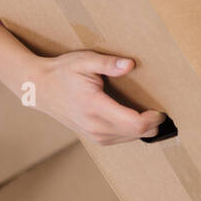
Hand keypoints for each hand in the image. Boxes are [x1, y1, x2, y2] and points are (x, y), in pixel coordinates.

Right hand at [27, 51, 164, 144]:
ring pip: (130, 139)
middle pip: (136, 133)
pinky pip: (121, 139)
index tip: (161, 108)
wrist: (39, 88)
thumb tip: (130, 65)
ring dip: (144, 129)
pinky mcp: (94, 137)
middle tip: (161, 107)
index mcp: (95, 106)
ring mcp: (94, 134)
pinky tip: (135, 118)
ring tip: (151, 112)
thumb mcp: (84, 61)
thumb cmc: (62, 72)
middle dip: (153, 124)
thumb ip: (108, 63)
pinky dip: (133, 131)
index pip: (134, 123)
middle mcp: (95, 126)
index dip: (153, 118)